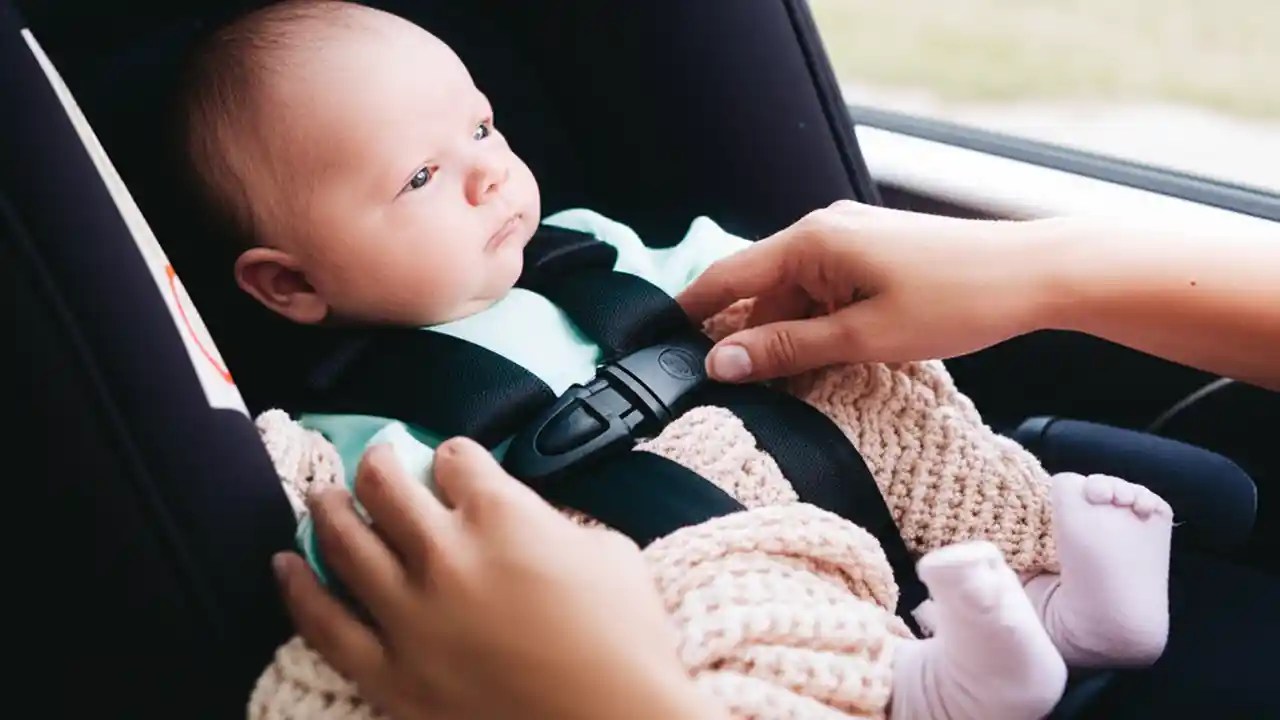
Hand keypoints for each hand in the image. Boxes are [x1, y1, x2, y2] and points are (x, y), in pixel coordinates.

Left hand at [273, 438, 720, 719]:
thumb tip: (528, 524)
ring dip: (328, 508)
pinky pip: (324, 623)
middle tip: (373, 460)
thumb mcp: (608, 551)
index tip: (451, 466)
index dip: (452, 458)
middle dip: (378, 463)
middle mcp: (444, 551)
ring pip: (344, 541)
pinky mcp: (389, 672)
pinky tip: (284, 565)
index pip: (454, 458)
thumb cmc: (625, 641)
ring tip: (321, 496)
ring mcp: (409, 612)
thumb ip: (554, 523)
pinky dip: (297, 589)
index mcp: (500, 514)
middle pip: (386, 484)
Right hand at [677, 200, 1057, 381]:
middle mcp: (823, 231)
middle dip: (747, 338)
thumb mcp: (863, 337)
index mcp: (811, 240)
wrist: (1037, 274)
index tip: (661, 344)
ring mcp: (850, 241)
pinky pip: (825, 293)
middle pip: (759, 291)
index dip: (691, 313)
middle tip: (738, 390)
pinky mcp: (873, 256)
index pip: (727, 277)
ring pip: (794, 296)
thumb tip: (721, 362)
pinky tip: (829, 360)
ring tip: (794, 384)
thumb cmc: (960, 298)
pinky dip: (818, 327)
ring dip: (788, 338)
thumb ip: (786, 349)